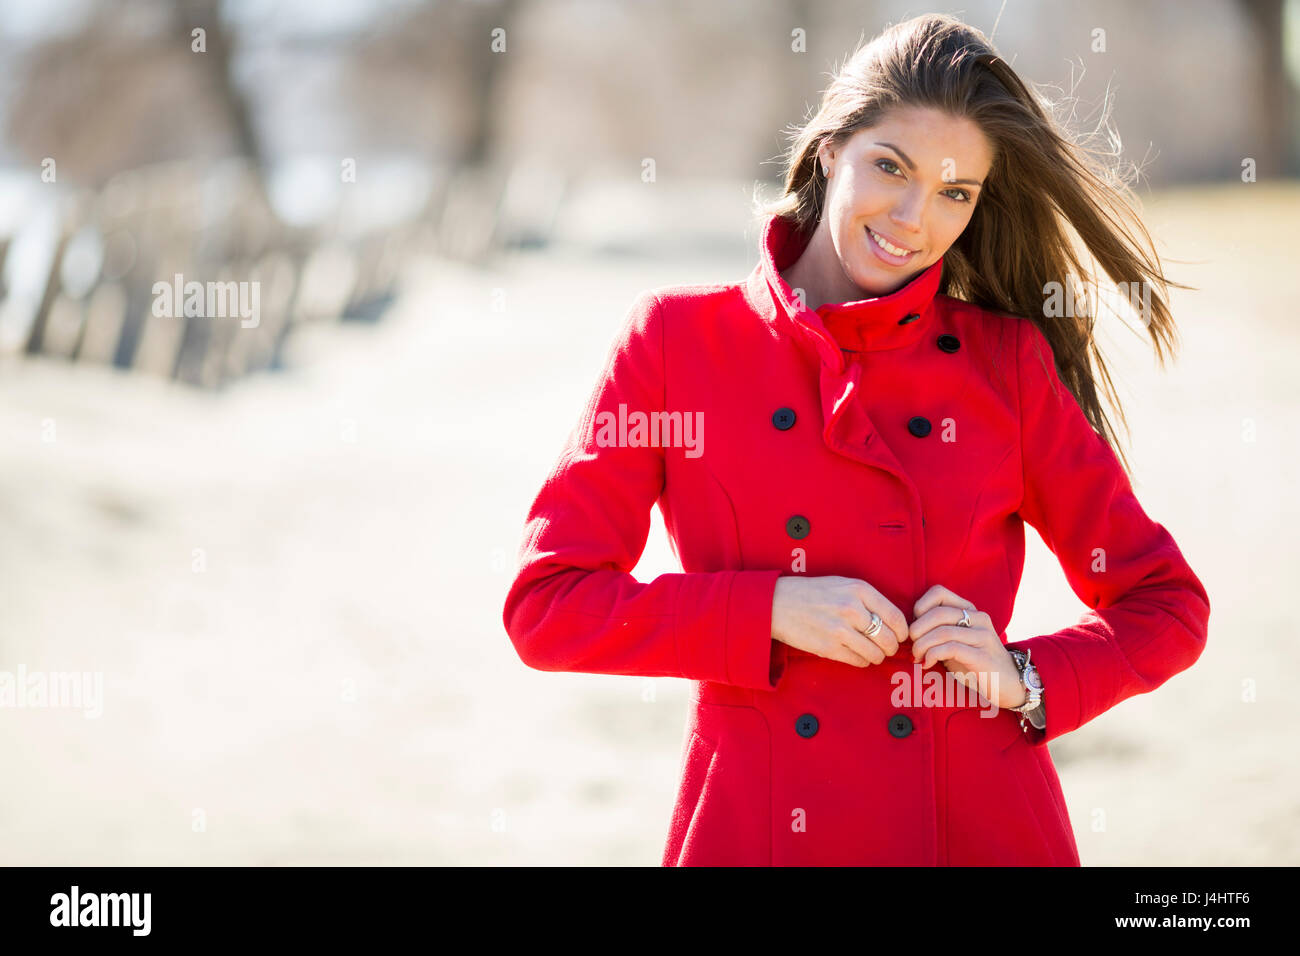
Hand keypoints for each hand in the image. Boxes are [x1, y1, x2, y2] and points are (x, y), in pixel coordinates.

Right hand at [772, 575, 909, 667]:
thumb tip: (894, 623)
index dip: (902, 632)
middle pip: (889, 639)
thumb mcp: (843, 584)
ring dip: (876, 656)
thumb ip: (867, 599)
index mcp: (859, 590)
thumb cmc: (813, 593)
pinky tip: (855, 653)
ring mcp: (840, 629)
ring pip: (876, 654)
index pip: (896, 617)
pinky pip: (859, 661)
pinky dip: (862, 661)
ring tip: (869, 651)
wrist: (778, 603)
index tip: (899, 636)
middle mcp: (852, 608)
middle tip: (885, 647)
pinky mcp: (829, 647)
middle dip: (890, 647)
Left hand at [908, 584, 1026, 709]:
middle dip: (917, 630)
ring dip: (922, 645)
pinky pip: (951, 648)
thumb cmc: (974, 663)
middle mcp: (978, 618)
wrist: (1008, 685)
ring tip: (917, 657)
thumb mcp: (956, 640)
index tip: (914, 627)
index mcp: (969, 610)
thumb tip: (908, 628)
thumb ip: (938, 629)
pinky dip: (932, 655)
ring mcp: (983, 636)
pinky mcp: (983, 656)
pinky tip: (927, 664)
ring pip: (942, 631)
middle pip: (937, 613)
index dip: (920, 606)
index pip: (938, 592)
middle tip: (912, 646)